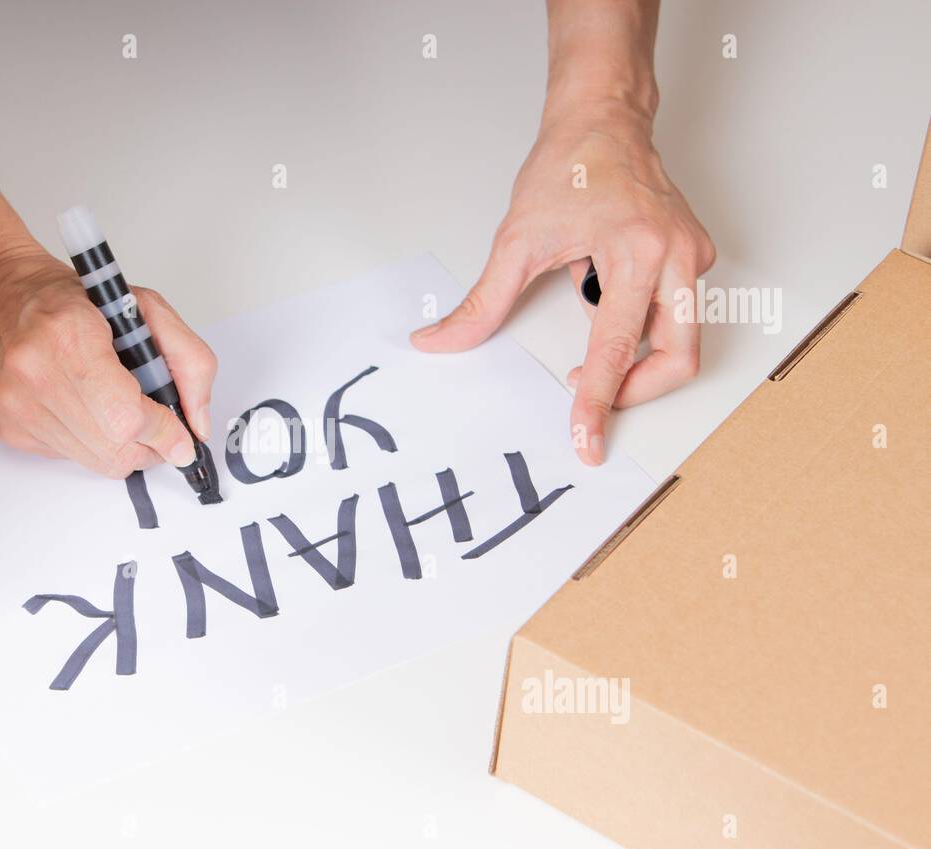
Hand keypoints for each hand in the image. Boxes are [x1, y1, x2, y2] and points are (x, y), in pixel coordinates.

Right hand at [0, 237, 216, 477]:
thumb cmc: (71, 299)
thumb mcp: (146, 308)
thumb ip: (188, 362)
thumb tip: (196, 425)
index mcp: (71, 336)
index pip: (127, 416)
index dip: (163, 433)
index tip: (181, 438)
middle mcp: (35, 374)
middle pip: (116, 449)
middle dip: (150, 444)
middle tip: (157, 424)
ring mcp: (17, 405)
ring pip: (97, 462)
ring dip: (122, 445)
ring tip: (119, 408)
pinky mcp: (10, 426)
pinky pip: (71, 456)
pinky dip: (91, 441)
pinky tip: (84, 407)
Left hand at [412, 107, 714, 465]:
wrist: (602, 121)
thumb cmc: (568, 167)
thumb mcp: (516, 240)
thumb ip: (482, 303)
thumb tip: (440, 342)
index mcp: (637, 250)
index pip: (617, 349)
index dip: (600, 404)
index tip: (588, 441)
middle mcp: (677, 255)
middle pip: (677, 359)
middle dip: (635, 391)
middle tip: (590, 401)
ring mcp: (693, 256)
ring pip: (683, 341)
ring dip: (637, 360)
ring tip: (591, 334)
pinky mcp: (694, 257)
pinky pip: (676, 315)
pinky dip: (640, 326)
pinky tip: (606, 293)